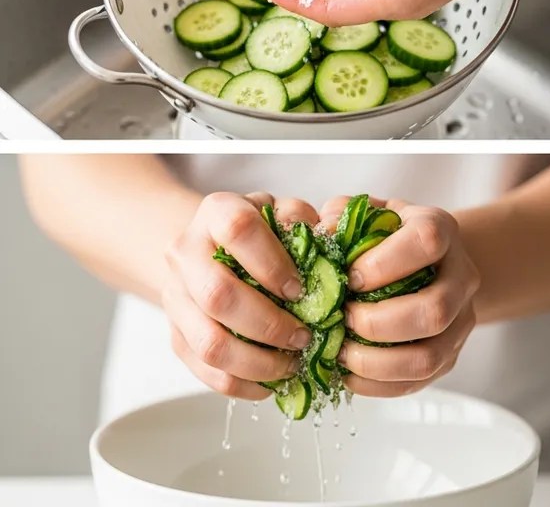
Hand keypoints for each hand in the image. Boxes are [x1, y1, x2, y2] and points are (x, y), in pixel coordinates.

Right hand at [162, 193, 318, 398]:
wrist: (211, 248)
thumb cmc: (261, 232)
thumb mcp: (283, 212)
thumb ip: (304, 221)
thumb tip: (326, 239)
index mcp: (216, 212)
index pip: (239, 231)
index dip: (273, 263)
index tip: (301, 289)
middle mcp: (186, 253)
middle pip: (219, 295)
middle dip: (269, 324)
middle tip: (305, 337)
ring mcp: (175, 298)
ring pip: (209, 343)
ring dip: (258, 362)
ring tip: (292, 364)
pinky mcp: (176, 336)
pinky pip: (204, 370)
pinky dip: (241, 384)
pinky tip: (271, 383)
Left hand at [318, 196, 478, 396]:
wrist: (429, 261)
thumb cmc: (387, 236)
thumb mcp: (366, 214)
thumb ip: (341, 217)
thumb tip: (321, 237)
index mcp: (441, 229)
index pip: (426, 243)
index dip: (384, 264)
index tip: (349, 278)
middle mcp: (461, 275)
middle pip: (435, 309)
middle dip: (379, 323)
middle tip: (343, 320)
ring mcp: (461, 319)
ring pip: (430, 356)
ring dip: (377, 363)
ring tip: (340, 354)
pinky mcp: (450, 355)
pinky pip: (419, 382)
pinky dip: (378, 385)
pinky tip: (348, 374)